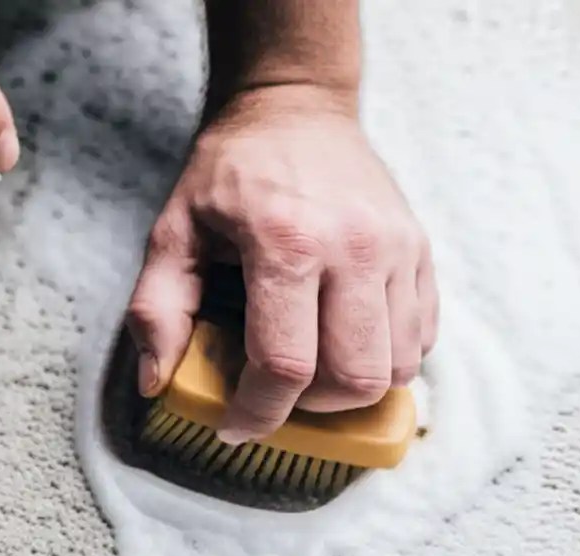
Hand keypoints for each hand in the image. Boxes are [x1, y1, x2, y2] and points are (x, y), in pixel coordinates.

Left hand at [128, 86, 438, 444]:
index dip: (258, 413)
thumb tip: (157, 382)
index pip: (286, 365)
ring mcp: (397, 248)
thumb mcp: (173, 230)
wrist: (295, 107)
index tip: (236, 425)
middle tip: (278, 393)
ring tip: (316, 369)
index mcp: (287, 243)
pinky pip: (422, 336)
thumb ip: (157, 308)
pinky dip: (387, 357)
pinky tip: (348, 341)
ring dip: (354, 387)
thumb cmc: (231, 171)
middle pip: (354, 378)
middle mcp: (354, 248)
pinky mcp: (420, 250)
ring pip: (398, 367)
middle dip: (312, 408)